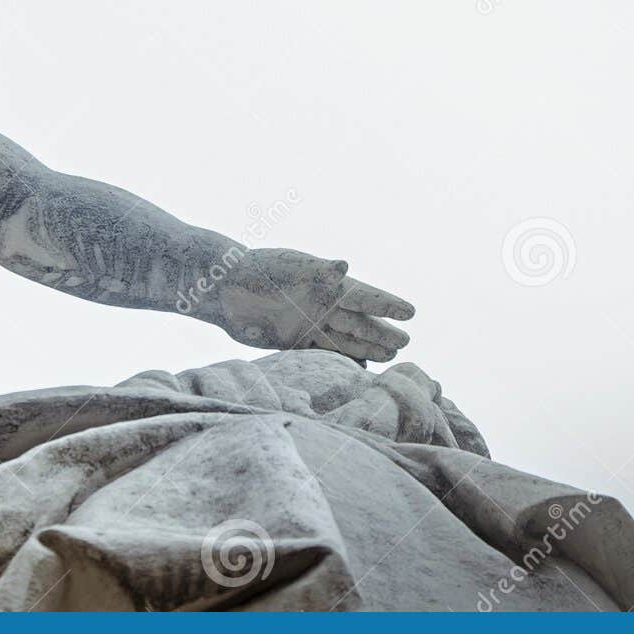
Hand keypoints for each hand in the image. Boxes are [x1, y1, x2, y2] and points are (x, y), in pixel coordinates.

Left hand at [214, 247, 413, 362]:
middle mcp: (322, 305)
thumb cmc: (255, 270)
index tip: (411, 312)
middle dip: (382, 333)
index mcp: (327, 285)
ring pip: (345, 339)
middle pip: (360, 322)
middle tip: (406, 343)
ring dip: (366, 348)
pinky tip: (355, 369)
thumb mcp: (287, 267)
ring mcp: (308, 323)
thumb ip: (317, 270)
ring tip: (389, 357)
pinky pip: (322, 353)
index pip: (365, 296)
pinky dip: (339, 361)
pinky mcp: (292, 340)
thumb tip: (345, 264)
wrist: (222, 288)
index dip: (388, 305)